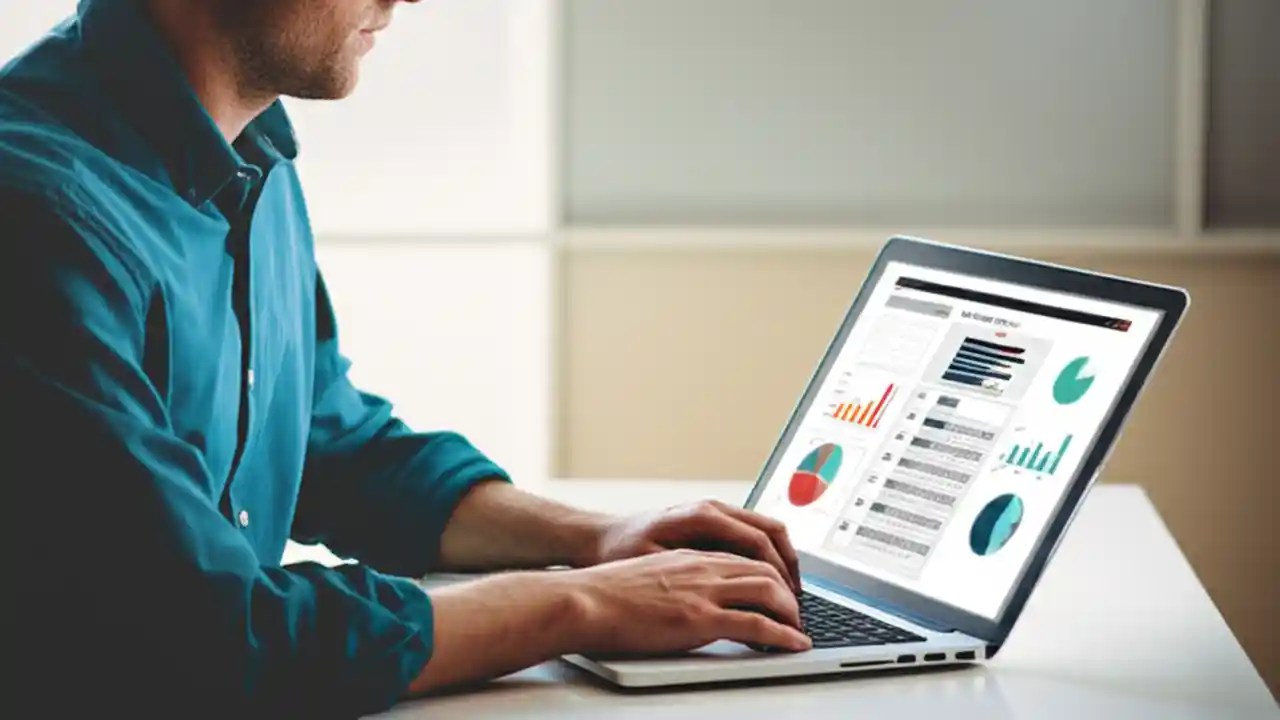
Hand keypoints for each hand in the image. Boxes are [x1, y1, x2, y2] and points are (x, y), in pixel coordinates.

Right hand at [565, 549, 810, 654]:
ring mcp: (704, 591)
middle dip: (790, 592)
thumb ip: (677, 580)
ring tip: (798, 631)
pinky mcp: (700, 618)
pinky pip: (757, 624)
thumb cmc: (607, 592)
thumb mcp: (650, 574)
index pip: (746, 555)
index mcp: (691, 556)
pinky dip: (783, 635)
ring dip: (792, 612)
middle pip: (766, 569)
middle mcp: (703, 567)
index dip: (771, 574)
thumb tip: (689, 597)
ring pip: (769, 591)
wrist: (586, 599)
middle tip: (796, 613)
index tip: (780, 592)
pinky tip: (794, 645)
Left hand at [590, 500, 801, 591]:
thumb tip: (732, 595)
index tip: (789, 602)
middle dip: (790, 569)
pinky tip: (766, 586)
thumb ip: (695, 576)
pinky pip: (752, 537)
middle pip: (772, 532)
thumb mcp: (656, 565)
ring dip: (782, 563)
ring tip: (789, 597)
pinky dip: (766, 559)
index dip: (780, 575)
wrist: (599, 536)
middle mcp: (714, 509)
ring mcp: (715, 513)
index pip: (760, 542)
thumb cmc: (622, 550)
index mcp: (704, 516)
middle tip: (798, 603)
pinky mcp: (712, 524)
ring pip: (766, 532)